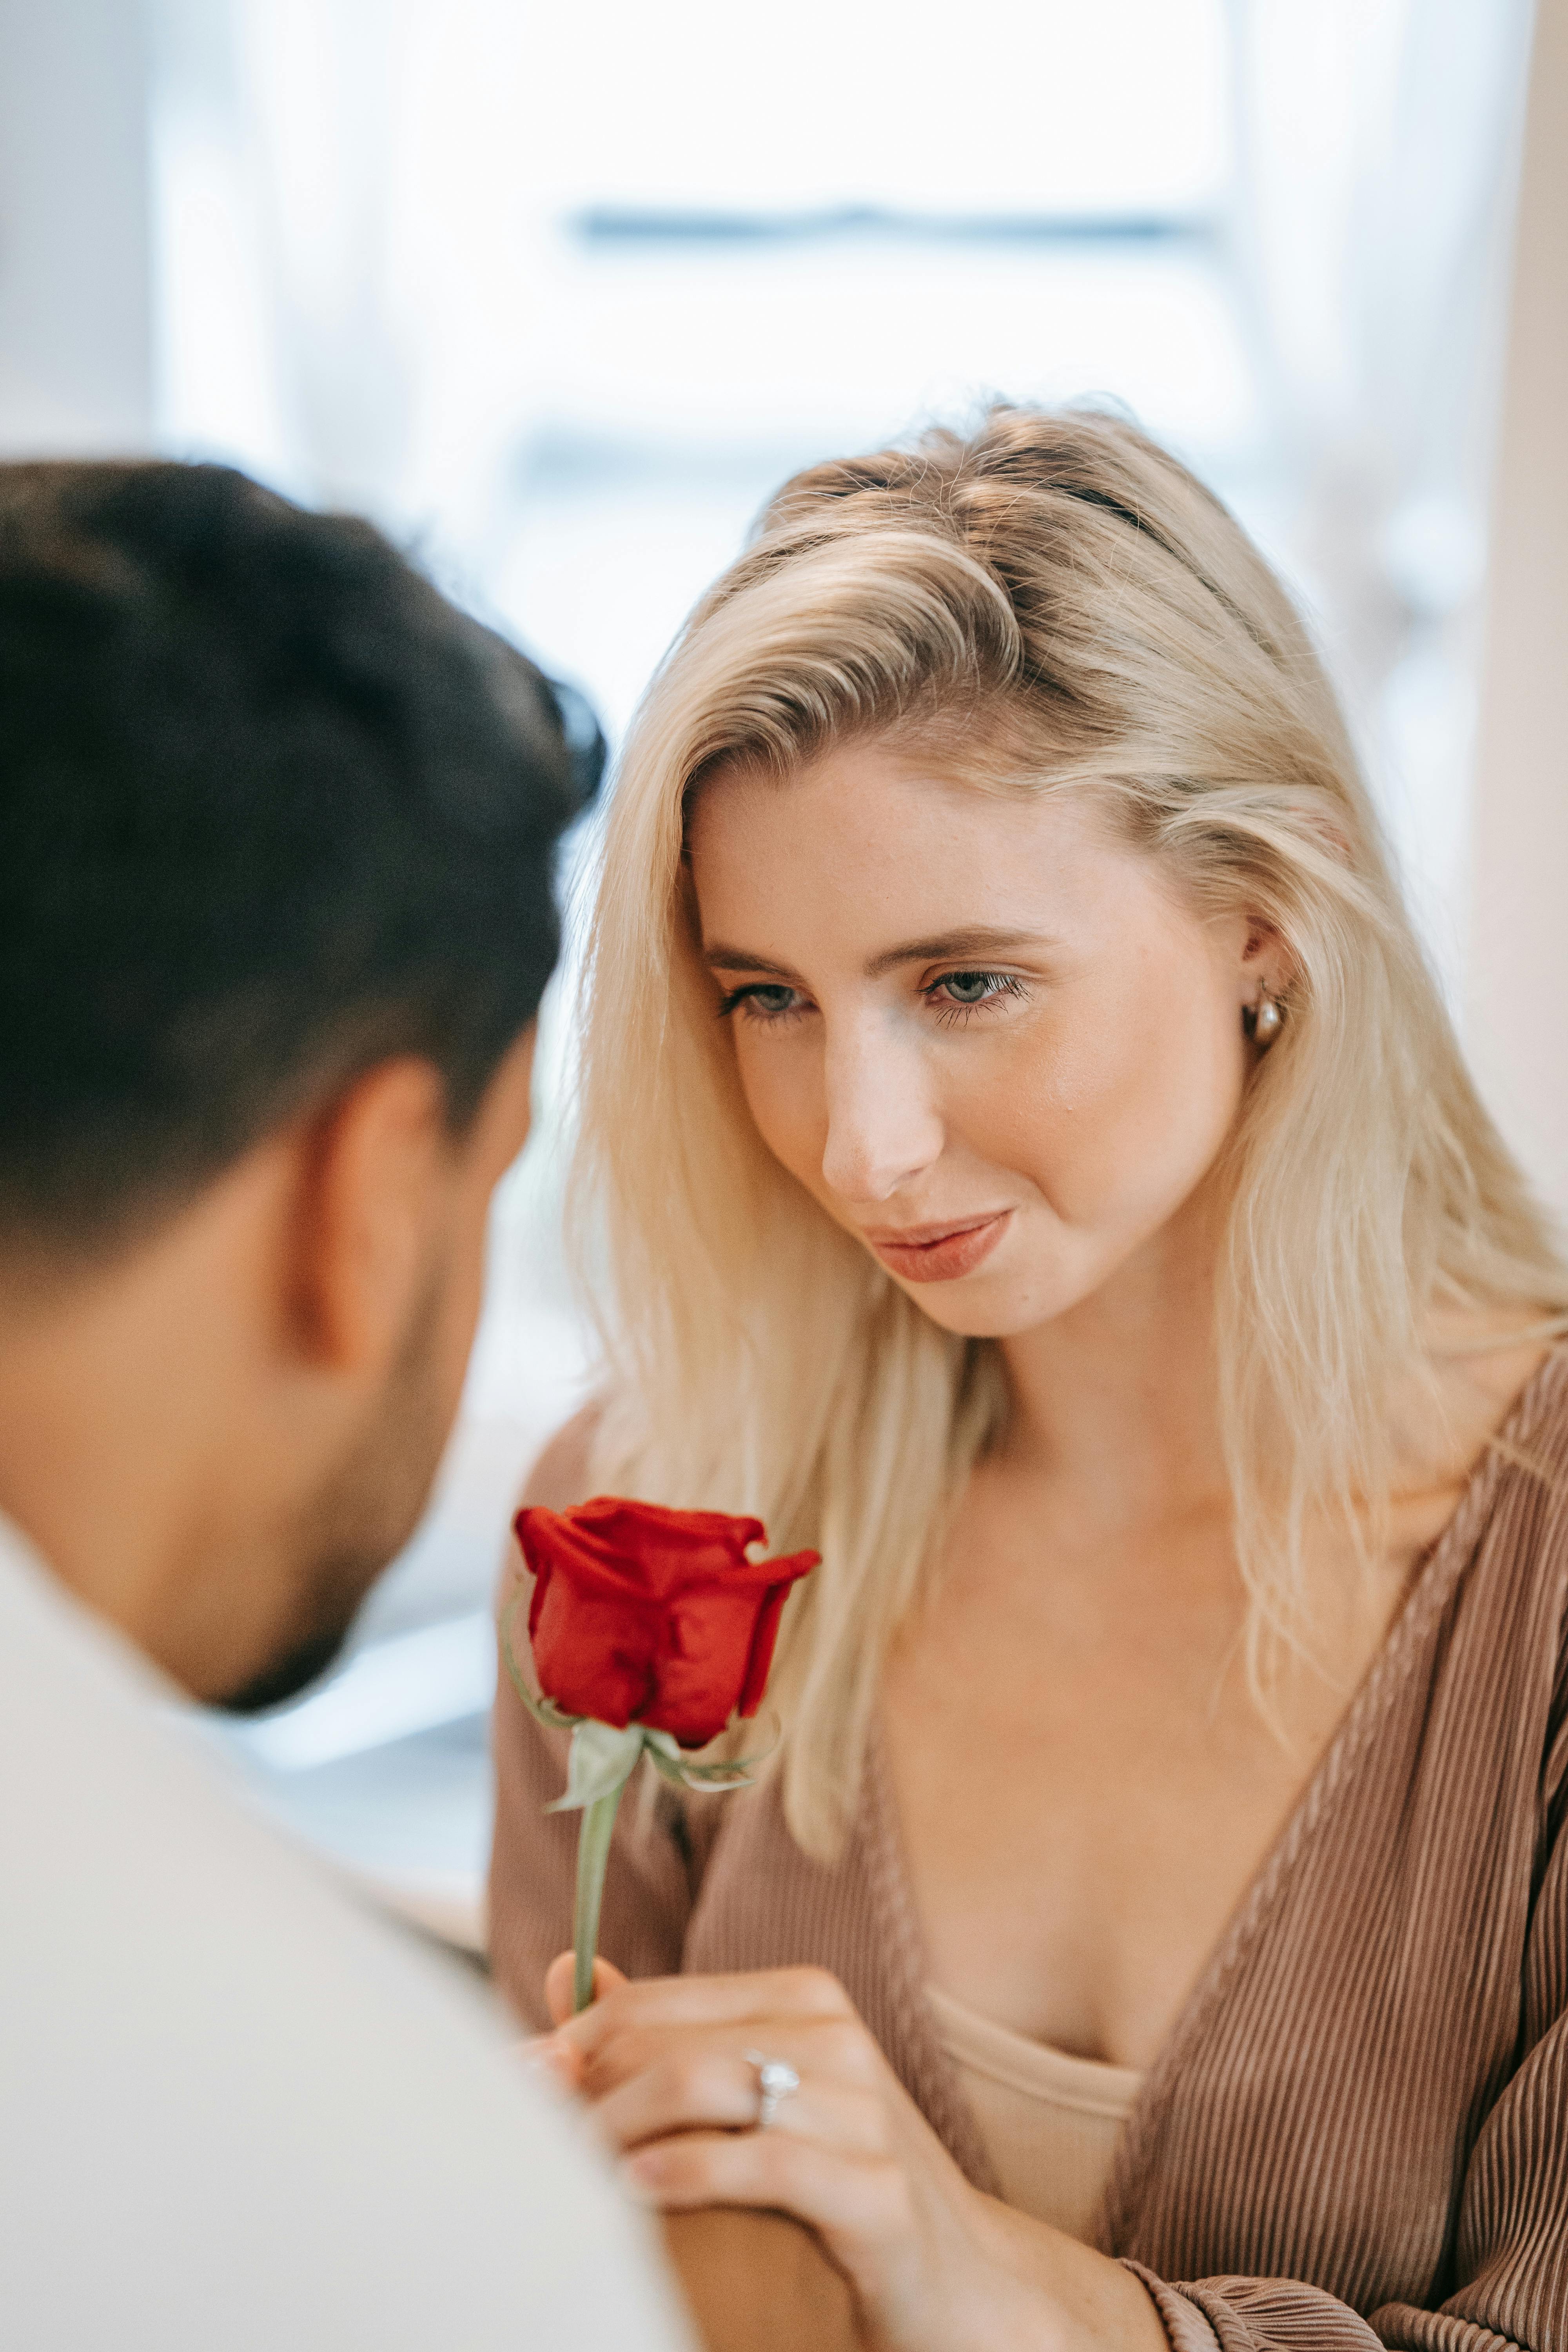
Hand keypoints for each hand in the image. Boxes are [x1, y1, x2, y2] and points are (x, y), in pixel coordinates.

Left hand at [541, 1957, 1163, 2351]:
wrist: (962, 2284)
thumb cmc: (836, 2186)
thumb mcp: (752, 2102)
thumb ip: (664, 2038)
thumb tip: (562, 1973)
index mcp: (803, 1999)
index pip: (654, 2004)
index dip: (573, 2044)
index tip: (516, 2085)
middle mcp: (836, 2037)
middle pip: (669, 2043)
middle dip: (585, 2090)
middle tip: (528, 2140)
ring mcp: (864, 2109)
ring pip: (706, 2088)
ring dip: (619, 2131)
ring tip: (572, 2175)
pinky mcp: (880, 2189)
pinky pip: (763, 2162)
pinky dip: (684, 2173)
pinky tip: (636, 2192)